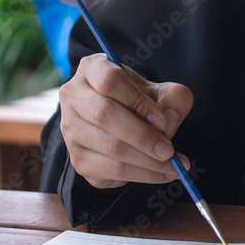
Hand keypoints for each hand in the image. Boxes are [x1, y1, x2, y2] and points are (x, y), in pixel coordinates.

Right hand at [59, 54, 194, 188]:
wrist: (122, 127)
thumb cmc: (141, 103)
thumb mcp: (162, 92)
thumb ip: (173, 100)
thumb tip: (168, 122)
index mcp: (93, 68)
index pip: (110, 81)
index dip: (138, 102)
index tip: (162, 121)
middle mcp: (73, 96)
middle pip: (105, 115)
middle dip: (143, 136)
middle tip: (169, 151)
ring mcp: (70, 129)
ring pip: (110, 147)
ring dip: (147, 161)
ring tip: (174, 166)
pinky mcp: (78, 158)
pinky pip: (111, 170)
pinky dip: (142, 175)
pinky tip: (162, 174)